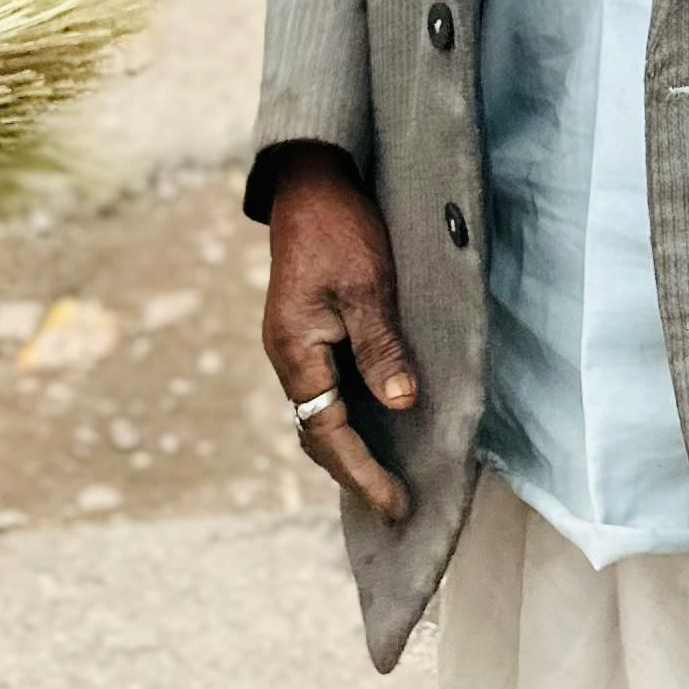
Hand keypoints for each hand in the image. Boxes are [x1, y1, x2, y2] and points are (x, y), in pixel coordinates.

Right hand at [259, 144, 416, 526]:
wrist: (309, 182)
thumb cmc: (339, 227)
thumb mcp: (367, 285)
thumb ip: (380, 347)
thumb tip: (400, 405)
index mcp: (295, 352)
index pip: (329, 433)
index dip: (364, 473)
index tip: (396, 504)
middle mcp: (288, 357)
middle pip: (317, 434)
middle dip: (355, 473)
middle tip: (397, 506)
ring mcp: (294, 346)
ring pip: (319, 415)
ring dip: (349, 450)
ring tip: (386, 480)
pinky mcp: (306, 333)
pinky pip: (324, 391)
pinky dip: (347, 419)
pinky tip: (374, 424)